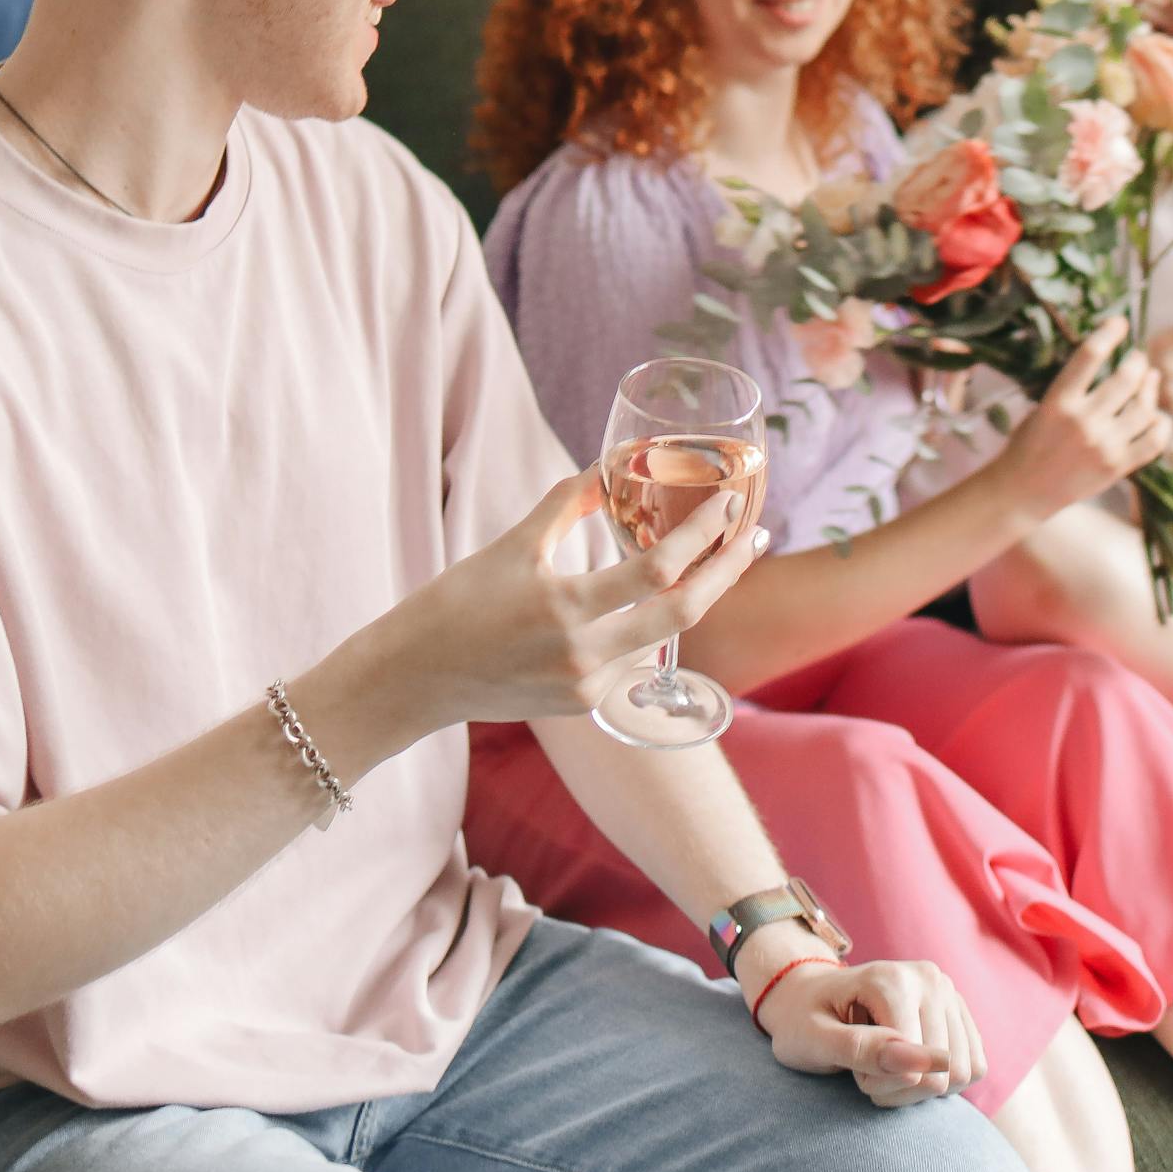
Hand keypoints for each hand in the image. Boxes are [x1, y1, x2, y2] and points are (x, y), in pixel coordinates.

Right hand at [385, 470, 764, 726]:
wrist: (417, 678)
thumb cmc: (455, 603)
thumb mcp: (512, 546)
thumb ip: (566, 506)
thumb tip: (608, 467)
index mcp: (565, 607)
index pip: (657, 568)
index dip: (702, 533)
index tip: (727, 503)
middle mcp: (584, 654)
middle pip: (684, 612)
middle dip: (727, 571)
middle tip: (756, 537)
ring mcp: (587, 686)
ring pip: (664, 636)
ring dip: (695, 596)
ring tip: (719, 558)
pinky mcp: (584, 704)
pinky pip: (633, 657)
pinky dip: (651, 624)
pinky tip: (658, 599)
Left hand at [753, 954, 986, 1107]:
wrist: (807, 997)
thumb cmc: (802, 1021)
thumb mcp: (814, 1040)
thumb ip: (863, 1049)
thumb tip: (922, 1063)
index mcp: (894, 980)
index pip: (914, 1068)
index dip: (878, 1084)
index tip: (849, 1068)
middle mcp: (931, 978)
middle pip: (943, 1073)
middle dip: (900, 1088)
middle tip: (864, 1069)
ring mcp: (950, 992)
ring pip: (962, 1073)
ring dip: (922, 1087)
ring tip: (886, 1066)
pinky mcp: (959, 1011)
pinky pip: (974, 1066)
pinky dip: (942, 1080)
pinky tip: (910, 1066)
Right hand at [988, 316, 1172, 521]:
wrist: (1024, 491)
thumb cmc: (1029, 444)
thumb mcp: (1043, 407)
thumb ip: (1074, 387)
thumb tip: (1111, 360)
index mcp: (1058, 402)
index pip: (1089, 356)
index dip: (1109, 333)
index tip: (1120, 322)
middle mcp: (1083, 422)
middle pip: (1126, 378)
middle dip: (1138, 362)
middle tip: (1138, 359)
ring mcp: (1104, 446)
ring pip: (1145, 408)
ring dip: (1151, 389)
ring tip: (1150, 381)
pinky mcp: (1118, 467)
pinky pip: (1155, 440)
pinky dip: (1162, 424)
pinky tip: (1157, 416)